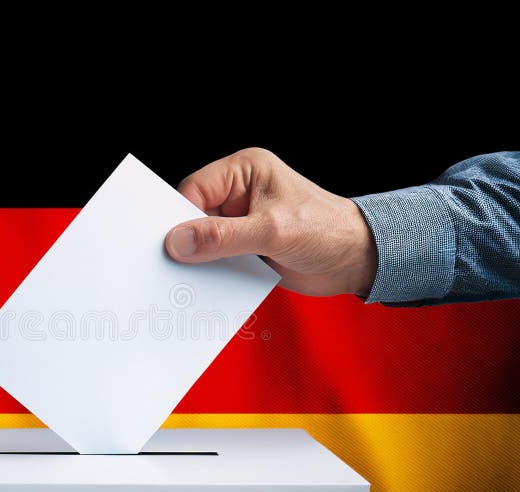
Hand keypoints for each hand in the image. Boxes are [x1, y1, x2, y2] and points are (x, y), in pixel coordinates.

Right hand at [165, 148, 376, 296]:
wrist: (356, 261)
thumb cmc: (327, 231)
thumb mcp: (271, 231)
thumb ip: (222, 237)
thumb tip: (179, 242)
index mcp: (245, 171)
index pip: (195, 189)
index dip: (180, 216)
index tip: (169, 243)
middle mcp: (239, 193)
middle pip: (194, 215)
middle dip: (188, 240)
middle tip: (175, 263)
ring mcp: (241, 221)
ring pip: (203, 240)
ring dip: (200, 260)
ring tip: (192, 278)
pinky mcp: (245, 247)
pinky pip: (216, 259)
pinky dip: (212, 272)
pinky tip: (209, 284)